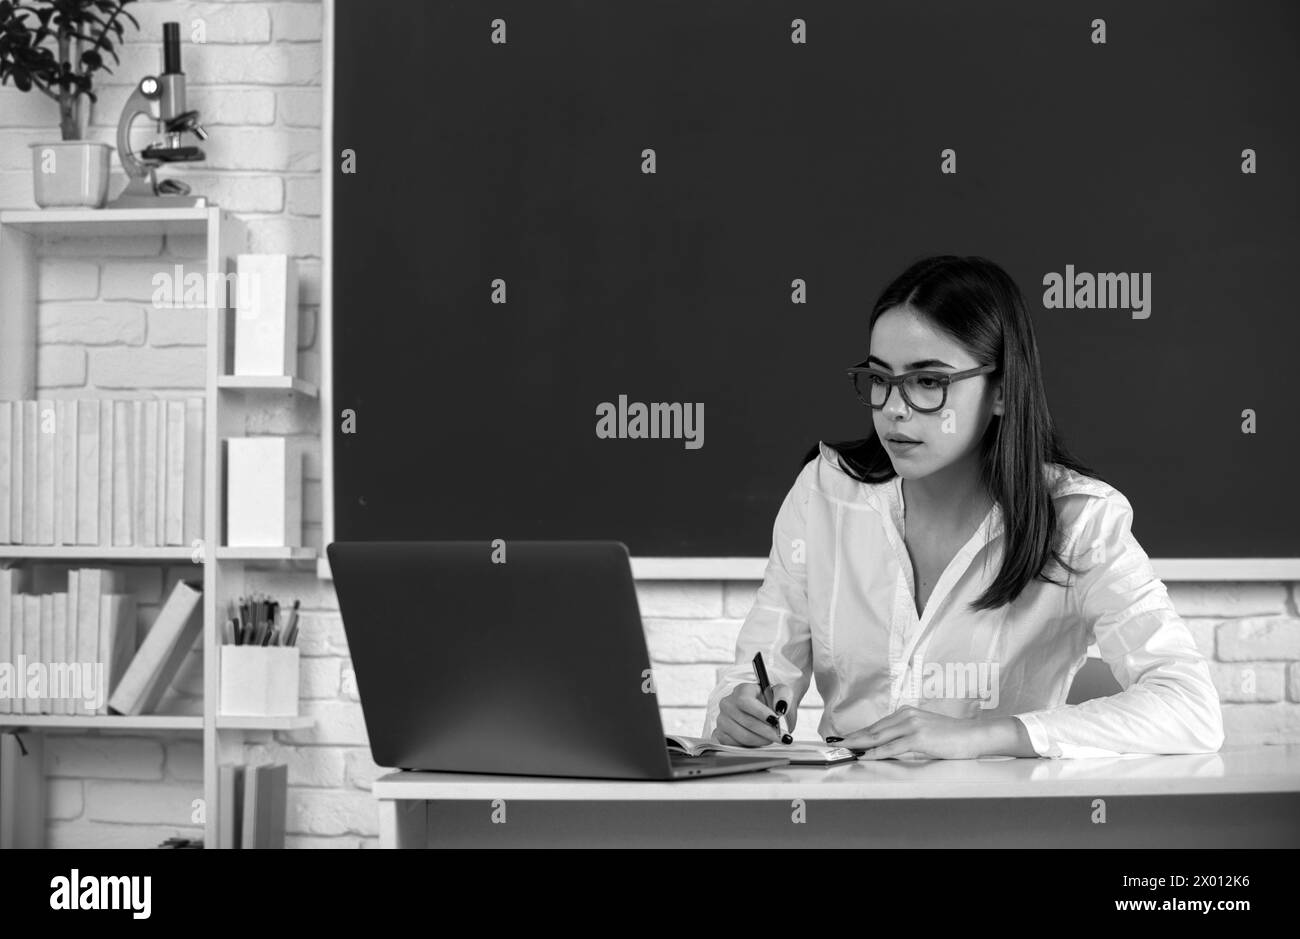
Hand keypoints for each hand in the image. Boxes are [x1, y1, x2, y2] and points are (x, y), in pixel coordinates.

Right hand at [712, 682, 793, 746]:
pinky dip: (750, 747)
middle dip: (767, 732)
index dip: (760, 712)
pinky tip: (759, 742)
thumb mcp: (781, 692)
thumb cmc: (771, 701)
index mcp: (741, 690)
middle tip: (783, 738)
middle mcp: (728, 704)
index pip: (745, 701)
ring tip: (772, 739)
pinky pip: (734, 745)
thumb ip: (783, 695)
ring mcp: (722, 720)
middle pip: (746, 721)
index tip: (776, 721)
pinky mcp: (720, 734)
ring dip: (761, 740)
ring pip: (742, 736)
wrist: (763, 713)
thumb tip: (780, 707)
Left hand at [832, 706, 990, 759]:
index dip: (858, 733)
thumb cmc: (952, 736)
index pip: (877, 725)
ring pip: (879, 737)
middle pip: (874, 729)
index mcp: (906, 713)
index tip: (844, 739)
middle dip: (853, 738)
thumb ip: (905, 736)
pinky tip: (866, 756)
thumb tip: (886, 746)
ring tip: (844, 750)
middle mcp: (906, 715)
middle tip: (836, 744)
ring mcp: (912, 725)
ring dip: (860, 744)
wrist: (974, 735)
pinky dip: (877, 752)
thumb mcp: (924, 731)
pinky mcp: (919, 738)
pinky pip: (893, 747)